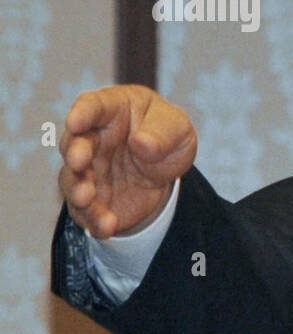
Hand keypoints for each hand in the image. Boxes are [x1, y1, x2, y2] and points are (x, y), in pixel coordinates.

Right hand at [58, 85, 197, 238]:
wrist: (165, 169)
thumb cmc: (167, 135)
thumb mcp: (178, 128)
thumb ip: (163, 132)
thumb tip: (141, 143)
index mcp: (112, 110)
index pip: (93, 106)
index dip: (82, 113)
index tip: (75, 121)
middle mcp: (92, 139)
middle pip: (75, 143)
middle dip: (74, 152)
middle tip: (79, 161)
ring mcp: (88, 170)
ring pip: (74, 179)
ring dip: (77, 189)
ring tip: (86, 198)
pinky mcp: (92, 199)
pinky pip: (87, 211)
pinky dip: (94, 219)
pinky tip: (106, 227)